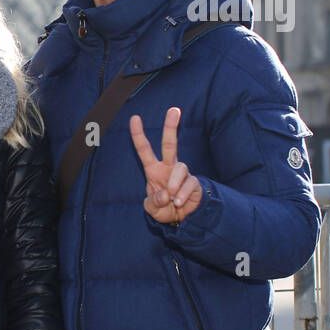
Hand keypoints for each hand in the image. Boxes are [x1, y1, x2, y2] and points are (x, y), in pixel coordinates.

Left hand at [130, 107, 202, 223]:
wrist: (181, 219)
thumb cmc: (163, 208)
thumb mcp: (151, 208)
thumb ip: (153, 202)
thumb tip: (165, 194)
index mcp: (153, 169)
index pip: (144, 149)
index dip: (138, 135)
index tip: (135, 118)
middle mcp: (168, 167)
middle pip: (170, 144)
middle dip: (171, 126)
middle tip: (174, 110)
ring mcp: (182, 173)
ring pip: (180, 168)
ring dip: (174, 183)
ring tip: (172, 198)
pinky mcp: (194, 182)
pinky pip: (189, 183)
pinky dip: (182, 195)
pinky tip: (179, 202)